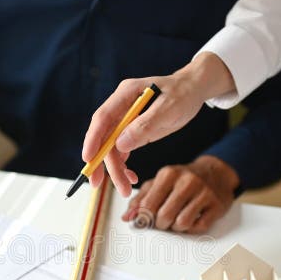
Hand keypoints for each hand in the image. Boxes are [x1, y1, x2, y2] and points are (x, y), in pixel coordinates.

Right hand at [82, 52, 234, 196]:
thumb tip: (120, 145)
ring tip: (124, 189)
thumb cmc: (182, 94)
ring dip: (114, 169)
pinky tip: (131, 177)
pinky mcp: (131, 130)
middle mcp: (120, 107)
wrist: (191, 90)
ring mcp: (124, 120)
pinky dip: (124, 166)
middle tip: (97, 184)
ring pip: (112, 148)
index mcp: (125, 94)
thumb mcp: (169, 109)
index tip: (88, 159)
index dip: (93, 139)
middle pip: (103, 137)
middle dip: (101, 162)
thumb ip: (145, 125)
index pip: (102, 118)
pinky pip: (121, 151)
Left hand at [121, 155, 238, 233]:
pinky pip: (199, 227)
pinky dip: (192, 228)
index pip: (148, 205)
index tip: (144, 222)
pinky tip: (192, 219)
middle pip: (164, 216)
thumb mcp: (160, 182)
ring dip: (176, 227)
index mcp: (168, 174)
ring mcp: (204, 193)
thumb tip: (126, 217)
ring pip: (181, 224)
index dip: (143, 218)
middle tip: (163, 220)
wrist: (216, 173)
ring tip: (178, 218)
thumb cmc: (182, 180)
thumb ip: (141, 199)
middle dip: (161, 224)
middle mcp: (187, 181)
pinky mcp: (217, 205)